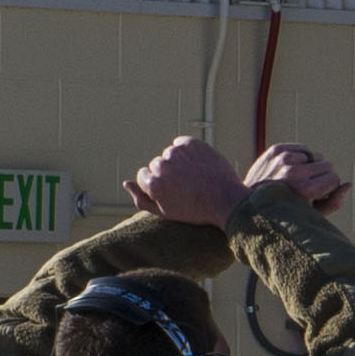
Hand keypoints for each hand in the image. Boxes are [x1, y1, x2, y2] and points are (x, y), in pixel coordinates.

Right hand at [123, 138, 244, 226]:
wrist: (228, 200)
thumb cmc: (196, 210)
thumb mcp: (165, 212)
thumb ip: (141, 199)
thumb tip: (126, 183)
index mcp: (152, 183)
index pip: (144, 175)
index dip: (160, 183)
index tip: (174, 189)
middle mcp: (161, 166)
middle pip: (157, 164)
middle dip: (169, 172)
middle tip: (187, 183)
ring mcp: (176, 153)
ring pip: (170, 154)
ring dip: (179, 161)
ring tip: (196, 174)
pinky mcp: (191, 143)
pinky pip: (182, 143)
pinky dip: (188, 150)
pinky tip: (199, 163)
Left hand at [243, 144, 348, 207]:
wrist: (244, 201)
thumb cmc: (281, 212)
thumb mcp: (309, 215)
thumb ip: (334, 203)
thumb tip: (349, 184)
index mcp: (303, 190)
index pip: (335, 178)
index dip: (328, 188)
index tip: (316, 196)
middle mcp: (293, 172)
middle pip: (327, 165)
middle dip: (322, 176)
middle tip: (305, 188)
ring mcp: (283, 158)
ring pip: (315, 156)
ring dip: (311, 166)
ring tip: (296, 179)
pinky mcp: (276, 149)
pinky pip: (303, 148)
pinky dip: (301, 157)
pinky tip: (290, 169)